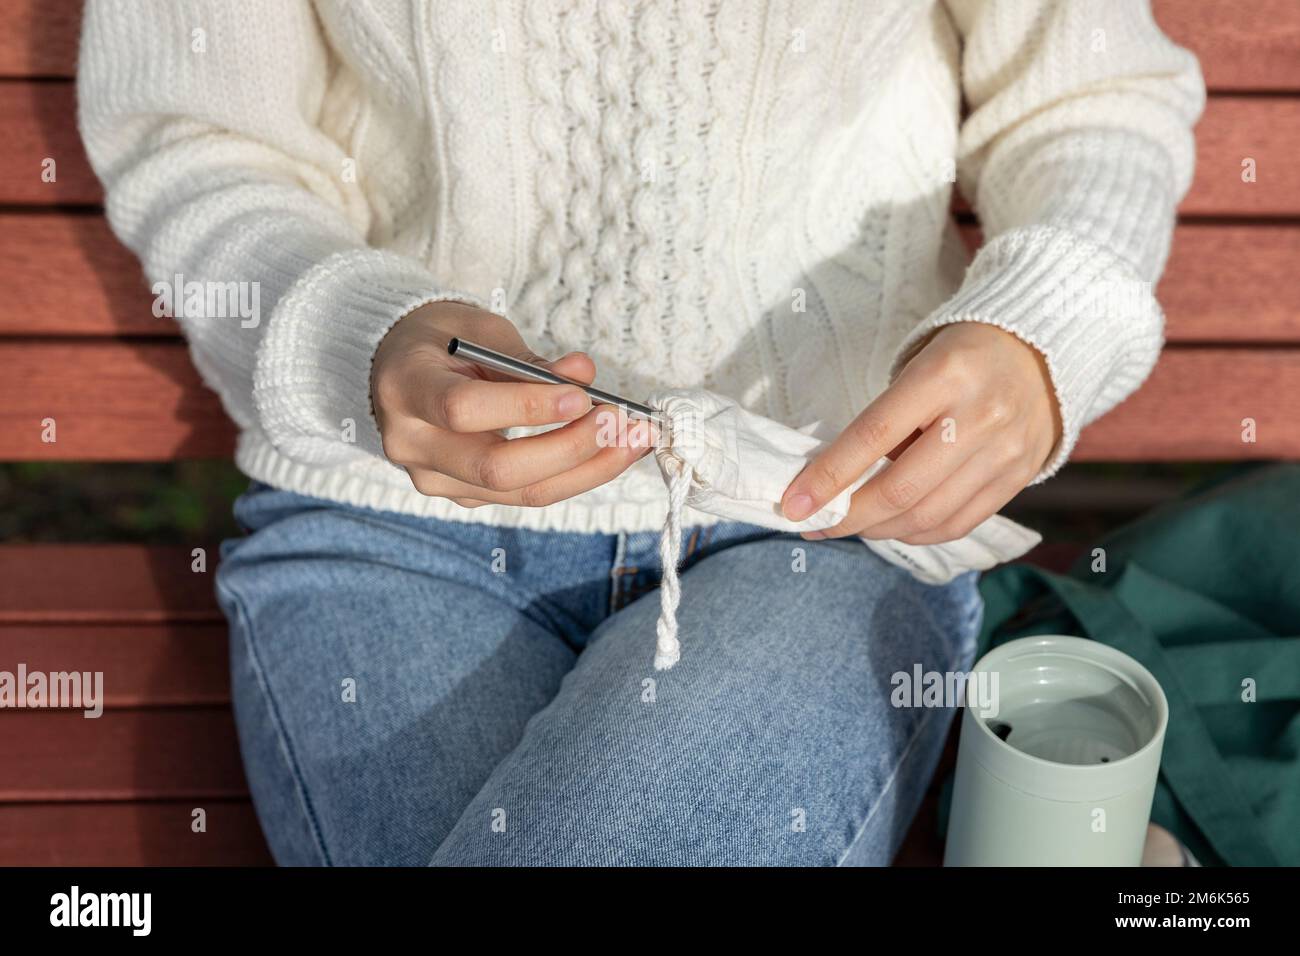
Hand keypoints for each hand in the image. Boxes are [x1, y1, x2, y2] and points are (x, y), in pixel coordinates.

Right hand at [371, 300, 654, 506]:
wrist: (398, 369)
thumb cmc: (441, 340)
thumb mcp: (480, 329)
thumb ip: (528, 358)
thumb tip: (584, 374)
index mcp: (407, 388)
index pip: (464, 410)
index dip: (527, 407)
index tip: (582, 397)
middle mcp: (414, 445)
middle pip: (498, 468)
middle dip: (570, 449)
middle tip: (622, 424)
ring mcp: (436, 479)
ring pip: (520, 493)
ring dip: (588, 469)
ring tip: (634, 441)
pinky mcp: (463, 496)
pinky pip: (525, 495)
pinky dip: (573, 475)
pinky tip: (610, 453)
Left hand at [780, 323, 1062, 543]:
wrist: (1041, 350)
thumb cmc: (961, 356)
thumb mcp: (917, 367)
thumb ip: (883, 423)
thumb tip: (833, 483)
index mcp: (943, 376)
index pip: (872, 437)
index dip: (828, 478)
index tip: (793, 505)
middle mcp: (979, 416)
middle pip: (900, 490)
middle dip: (847, 517)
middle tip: (816, 525)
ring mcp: (1004, 452)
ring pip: (927, 516)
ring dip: (878, 530)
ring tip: (851, 525)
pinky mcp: (1020, 477)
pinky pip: (959, 523)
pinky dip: (917, 534)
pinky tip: (893, 527)